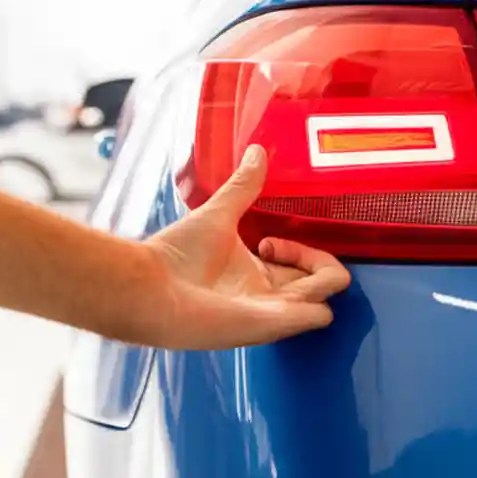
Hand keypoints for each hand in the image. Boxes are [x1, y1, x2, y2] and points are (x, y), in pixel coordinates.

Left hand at [136, 144, 350, 348]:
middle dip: (318, 261)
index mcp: (262, 279)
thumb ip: (243, 187)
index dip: (304, 250)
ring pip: (327, 303)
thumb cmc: (175, 259)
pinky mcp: (270, 325)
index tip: (267, 239)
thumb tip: (258, 152)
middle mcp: (271, 300)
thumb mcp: (219, 214)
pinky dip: (312, 300)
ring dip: (317, 277)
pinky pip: (316, 317)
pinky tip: (276, 285)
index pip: (309, 270)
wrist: (149, 286)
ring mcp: (273, 316)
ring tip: (273, 262)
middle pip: (326, 286)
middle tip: (274, 247)